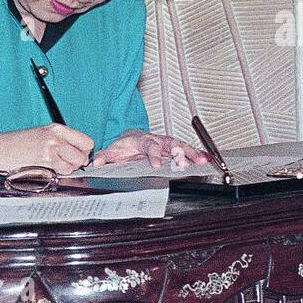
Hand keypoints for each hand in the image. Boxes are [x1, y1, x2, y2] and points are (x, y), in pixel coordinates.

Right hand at [0, 123, 94, 174]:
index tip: (76, 157)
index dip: (83, 152)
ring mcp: (51, 146)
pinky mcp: (44, 158)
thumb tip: (79, 155)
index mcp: (57, 128)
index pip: (86, 141)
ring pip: (75, 163)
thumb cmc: (15, 146)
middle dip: (77, 163)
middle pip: (83, 154)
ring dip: (66, 169)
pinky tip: (44, 168)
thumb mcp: (40, 138)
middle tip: (64, 164)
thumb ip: (60, 143)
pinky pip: (62, 170)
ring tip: (50, 165)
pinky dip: (57, 173)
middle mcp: (56, 135)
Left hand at [91, 129, 211, 168]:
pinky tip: (206, 158)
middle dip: (177, 152)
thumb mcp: (113, 150)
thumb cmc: (126, 145)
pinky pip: (187, 150)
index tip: (156, 164)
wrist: (132, 138)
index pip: (150, 147)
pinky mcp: (175, 148)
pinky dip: (197, 154)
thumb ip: (105, 157)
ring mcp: (168, 144)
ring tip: (201, 160)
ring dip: (191, 153)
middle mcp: (158, 140)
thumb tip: (97, 163)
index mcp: (144, 140)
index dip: (153, 155)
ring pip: (181, 146)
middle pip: (170, 144)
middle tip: (183, 160)